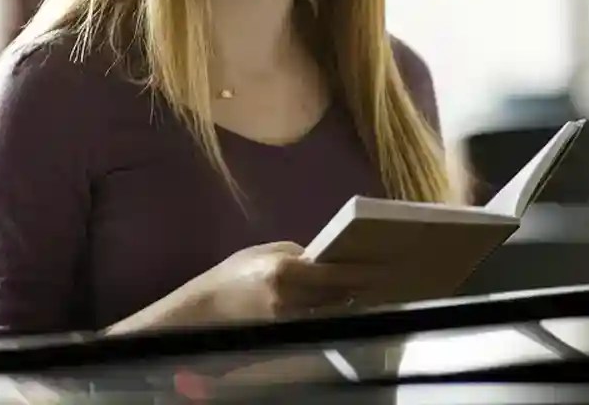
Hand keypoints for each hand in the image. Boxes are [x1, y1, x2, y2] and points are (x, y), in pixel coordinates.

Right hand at [191, 241, 404, 324]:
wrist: (203, 312)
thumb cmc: (231, 277)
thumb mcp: (262, 254)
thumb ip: (296, 255)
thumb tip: (325, 258)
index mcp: (284, 271)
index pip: (335, 272)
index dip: (362, 271)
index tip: (384, 266)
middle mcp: (291, 298)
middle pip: (339, 294)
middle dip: (361, 286)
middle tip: (385, 277)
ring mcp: (289, 320)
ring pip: (332, 310)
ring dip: (350, 301)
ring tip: (370, 289)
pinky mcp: (287, 334)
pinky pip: (318, 321)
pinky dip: (332, 313)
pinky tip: (343, 306)